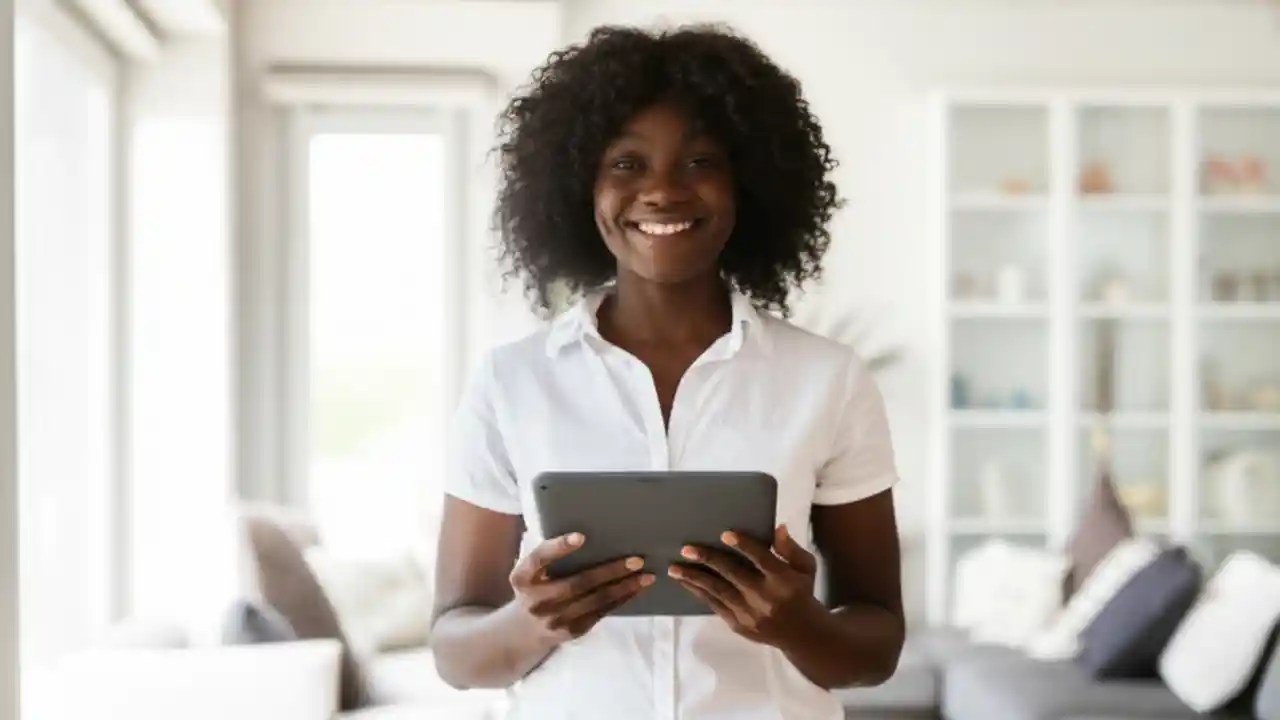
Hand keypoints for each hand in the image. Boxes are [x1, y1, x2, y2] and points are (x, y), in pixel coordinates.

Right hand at [508, 533, 653, 643]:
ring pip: (596, 600)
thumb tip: (589, 534)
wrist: (525, 630)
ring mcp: (556, 619)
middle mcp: (538, 600)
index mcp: (523, 577)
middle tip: (636, 560)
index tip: (581, 536)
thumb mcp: (530, 570)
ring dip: (625, 587)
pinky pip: (602, 612)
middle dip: (610, 571)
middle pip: (578, 583)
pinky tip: (637, 589)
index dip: (559, 547)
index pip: (540, 558)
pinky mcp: (573, 630)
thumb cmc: (535, 587)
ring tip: (646, 575)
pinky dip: (622, 599)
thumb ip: (549, 555)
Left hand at [669, 525, 822, 647]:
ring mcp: (749, 613)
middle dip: (708, 560)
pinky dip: (699, 593)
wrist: (801, 634)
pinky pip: (715, 605)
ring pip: (718, 591)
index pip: (761, 559)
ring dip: (694, 578)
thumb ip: (790, 548)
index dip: (744, 546)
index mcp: (782, 579)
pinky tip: (685, 582)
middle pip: (733, 574)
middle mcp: (764, 596)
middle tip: (686, 549)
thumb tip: (778, 528)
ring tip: (674, 568)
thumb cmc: (800, 591)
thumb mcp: (805, 567)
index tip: (725, 534)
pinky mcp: (738, 625)